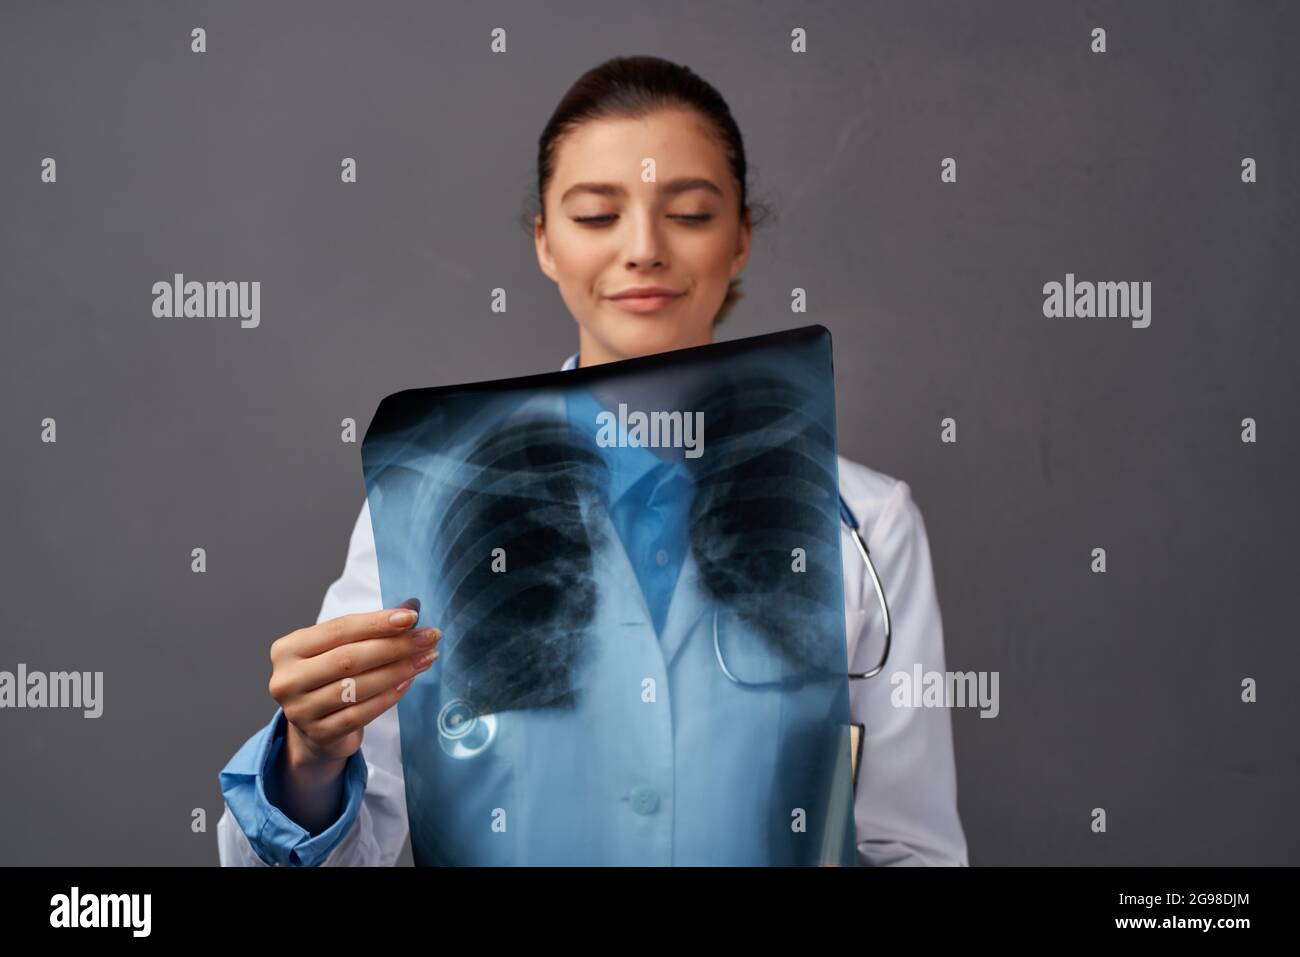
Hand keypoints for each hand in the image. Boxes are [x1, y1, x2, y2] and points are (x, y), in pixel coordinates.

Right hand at [268, 598, 441, 766]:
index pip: (339, 629)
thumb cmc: (329, 677)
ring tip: (426, 658)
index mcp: (288, 649)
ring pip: (358, 686)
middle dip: (395, 645)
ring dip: (399, 670)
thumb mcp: (338, 648)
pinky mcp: (320, 734)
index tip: (412, 617)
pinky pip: (362, 713)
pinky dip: (389, 696)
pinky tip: (408, 682)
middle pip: (350, 658)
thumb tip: (409, 610)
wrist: (314, 728)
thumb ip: (368, 630)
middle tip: (429, 637)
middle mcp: (288, 680)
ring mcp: (301, 711)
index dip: (377, 622)